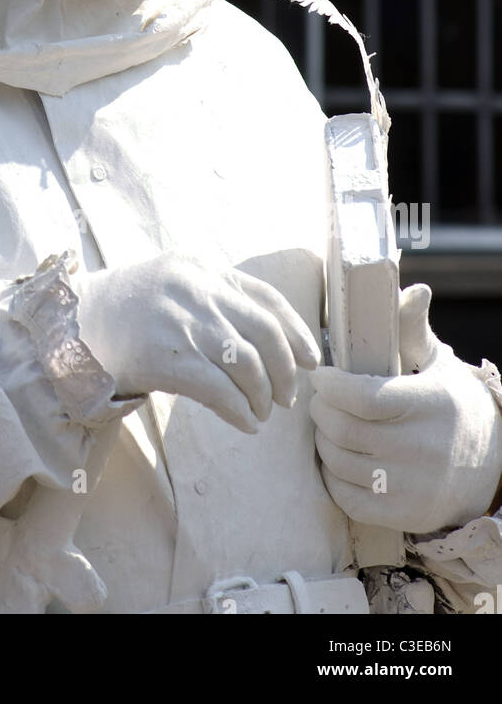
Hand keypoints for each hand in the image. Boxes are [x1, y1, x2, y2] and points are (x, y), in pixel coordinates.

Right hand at [74, 254, 320, 433]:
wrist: (69, 324)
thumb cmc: (122, 309)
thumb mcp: (170, 282)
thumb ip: (211, 295)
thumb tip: (263, 338)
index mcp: (202, 267)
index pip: (267, 296)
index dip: (296, 330)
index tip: (312, 357)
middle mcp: (198, 290)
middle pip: (266, 333)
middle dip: (286, 370)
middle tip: (288, 395)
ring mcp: (184, 323)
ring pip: (249, 365)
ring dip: (264, 396)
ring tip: (262, 413)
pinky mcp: (169, 358)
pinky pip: (222, 392)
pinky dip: (241, 412)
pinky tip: (246, 423)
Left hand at [310, 285, 501, 533]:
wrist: (488, 468)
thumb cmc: (451, 406)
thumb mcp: (437, 364)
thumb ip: (413, 328)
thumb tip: (413, 288)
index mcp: (430, 404)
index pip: (364, 398)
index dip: (331, 386)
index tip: (320, 376)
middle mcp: (424, 448)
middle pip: (345, 431)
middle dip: (320, 411)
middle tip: (318, 400)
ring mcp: (415, 486)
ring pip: (341, 464)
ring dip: (322, 441)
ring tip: (325, 425)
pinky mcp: (406, 515)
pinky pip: (349, 498)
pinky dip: (333, 477)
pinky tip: (336, 458)